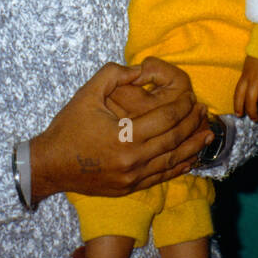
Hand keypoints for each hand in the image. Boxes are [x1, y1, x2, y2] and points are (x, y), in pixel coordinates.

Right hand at [29, 58, 210, 203]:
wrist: (49, 165)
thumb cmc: (68, 127)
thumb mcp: (87, 93)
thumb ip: (113, 74)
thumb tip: (139, 69)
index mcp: (124, 136)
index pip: (166, 119)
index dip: (183, 106)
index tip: (191, 97)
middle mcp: (132, 160)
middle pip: (174, 140)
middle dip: (192, 123)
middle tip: (203, 110)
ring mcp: (132, 178)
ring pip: (172, 161)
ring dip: (193, 146)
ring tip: (207, 133)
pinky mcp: (130, 188)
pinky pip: (161, 177)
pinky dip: (179, 167)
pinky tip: (190, 158)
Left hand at [233, 55, 257, 123]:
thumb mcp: (250, 63)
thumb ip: (250, 75)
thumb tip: (252, 87)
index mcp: (245, 75)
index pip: (238, 94)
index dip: (238, 105)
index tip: (239, 114)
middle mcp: (254, 80)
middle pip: (250, 101)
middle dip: (252, 113)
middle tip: (256, 120)